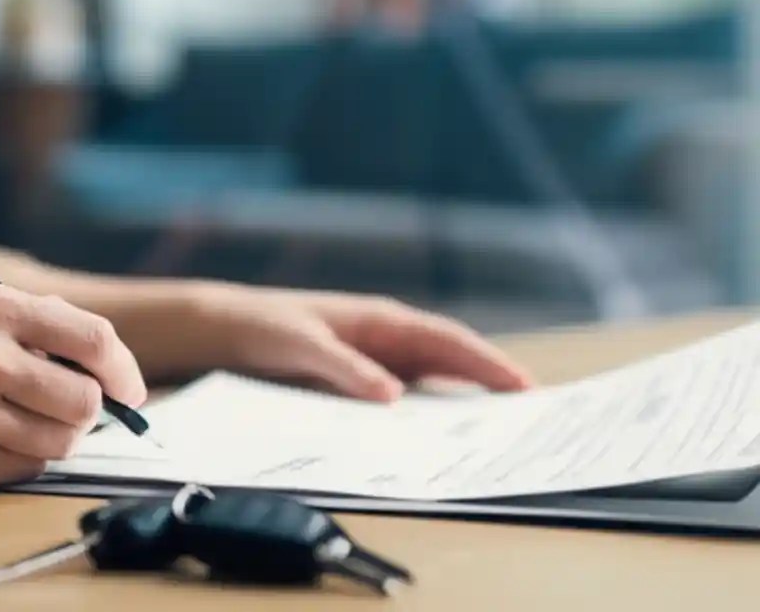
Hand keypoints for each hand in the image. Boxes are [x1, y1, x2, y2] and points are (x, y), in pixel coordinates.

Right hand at [0, 285, 145, 489]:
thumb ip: (35, 325)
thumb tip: (110, 368)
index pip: (93, 338)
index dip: (124, 370)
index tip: (131, 391)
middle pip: (84, 399)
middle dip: (87, 410)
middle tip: (65, 409)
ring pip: (61, 440)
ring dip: (53, 436)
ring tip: (13, 420)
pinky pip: (26, 468)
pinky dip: (19, 458)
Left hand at [183, 285, 532, 401]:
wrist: (226, 329)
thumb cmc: (265, 326)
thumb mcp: (300, 345)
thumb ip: (344, 367)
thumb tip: (392, 396)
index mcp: (381, 319)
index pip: (447, 340)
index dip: (488, 363)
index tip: (525, 387)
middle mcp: (386, 336)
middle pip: (451, 360)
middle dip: (491, 384)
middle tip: (533, 417)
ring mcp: (377, 357)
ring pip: (432, 380)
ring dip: (463, 401)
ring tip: (497, 434)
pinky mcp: (361, 377)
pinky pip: (405, 395)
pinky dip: (427, 412)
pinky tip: (436, 440)